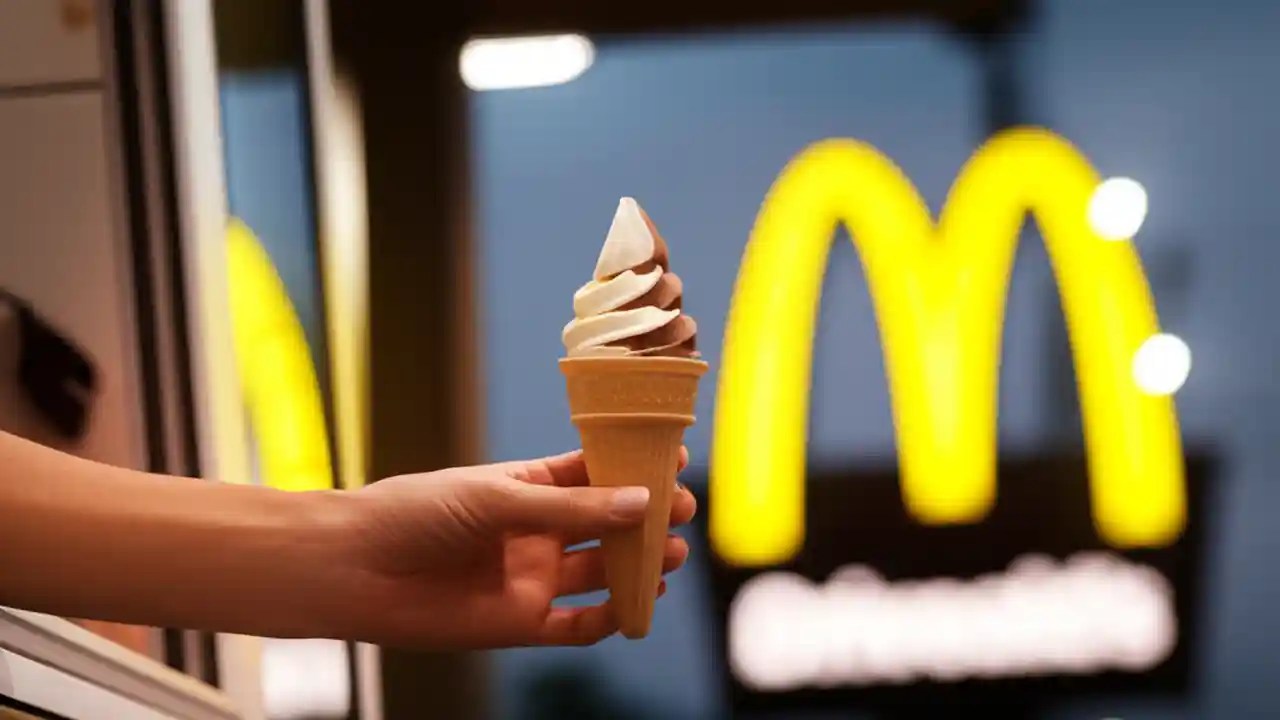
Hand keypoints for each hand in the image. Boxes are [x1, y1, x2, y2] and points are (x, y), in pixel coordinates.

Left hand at [336, 448, 695, 648]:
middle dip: (646, 517)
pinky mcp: (521, 624)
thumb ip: (569, 507)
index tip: (673, 459)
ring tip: (671, 553)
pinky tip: (638, 604)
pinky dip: (611, 619)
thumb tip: (640, 502)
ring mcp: (532, 579)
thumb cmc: (417, 514)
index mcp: (528, 488)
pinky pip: (578, 626)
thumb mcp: (498, 498)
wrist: (357, 568)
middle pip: (607, 525)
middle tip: (680, 510)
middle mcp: (536, 533)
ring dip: (638, 564)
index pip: (594, 475)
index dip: (634, 468)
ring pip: (601, 573)